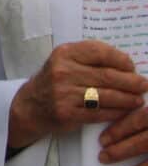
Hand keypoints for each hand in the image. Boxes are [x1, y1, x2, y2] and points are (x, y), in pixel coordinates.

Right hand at [7, 40, 146, 154]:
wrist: (29, 106)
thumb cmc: (54, 82)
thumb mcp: (65, 62)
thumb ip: (90, 59)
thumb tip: (127, 67)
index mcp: (64, 53)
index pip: (100, 52)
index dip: (121, 60)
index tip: (132, 67)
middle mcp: (62, 71)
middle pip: (107, 76)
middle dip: (131, 82)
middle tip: (144, 85)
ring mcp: (63, 93)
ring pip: (106, 96)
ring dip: (127, 99)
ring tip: (138, 100)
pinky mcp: (67, 112)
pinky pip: (99, 113)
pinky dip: (115, 113)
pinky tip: (123, 111)